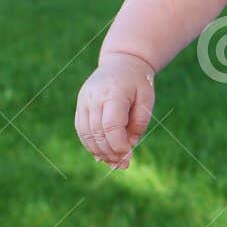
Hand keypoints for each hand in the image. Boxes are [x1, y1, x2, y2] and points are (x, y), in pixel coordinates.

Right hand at [74, 52, 155, 168]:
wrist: (122, 61)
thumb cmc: (138, 83)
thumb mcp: (146, 100)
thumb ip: (138, 125)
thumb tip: (127, 148)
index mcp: (114, 93)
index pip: (110, 126)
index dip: (118, 145)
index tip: (129, 156)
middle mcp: (94, 96)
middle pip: (97, 132)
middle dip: (110, 152)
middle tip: (124, 164)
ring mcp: (84, 100)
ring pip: (86, 133)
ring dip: (99, 152)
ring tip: (114, 162)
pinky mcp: (80, 104)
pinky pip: (81, 129)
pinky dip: (90, 144)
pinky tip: (102, 154)